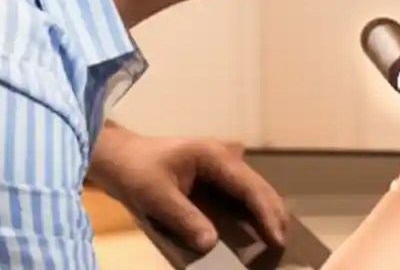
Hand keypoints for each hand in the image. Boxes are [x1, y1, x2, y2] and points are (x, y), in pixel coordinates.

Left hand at [88, 124, 288, 252]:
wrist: (118, 157)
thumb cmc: (135, 172)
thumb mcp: (155, 196)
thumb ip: (183, 218)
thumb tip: (211, 244)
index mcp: (215, 156)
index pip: (250, 186)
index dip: (266, 213)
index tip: (276, 238)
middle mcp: (226, 155)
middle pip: (259, 187)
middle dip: (273, 215)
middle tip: (281, 244)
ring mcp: (223, 162)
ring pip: (253, 189)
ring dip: (264, 213)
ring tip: (274, 238)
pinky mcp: (217, 173)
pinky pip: (240, 193)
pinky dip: (250, 210)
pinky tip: (255, 229)